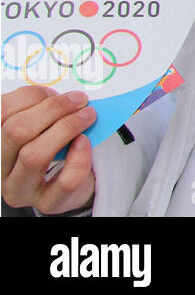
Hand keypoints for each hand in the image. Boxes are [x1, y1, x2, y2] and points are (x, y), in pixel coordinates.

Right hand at [2, 87, 96, 213]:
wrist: (70, 179)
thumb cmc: (53, 144)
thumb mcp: (41, 122)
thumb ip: (40, 106)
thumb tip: (56, 95)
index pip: (1, 112)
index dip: (29, 96)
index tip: (53, 91)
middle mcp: (0, 168)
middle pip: (16, 131)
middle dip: (53, 109)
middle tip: (79, 100)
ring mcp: (21, 189)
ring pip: (34, 156)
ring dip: (66, 128)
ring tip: (87, 116)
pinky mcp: (47, 203)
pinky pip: (65, 181)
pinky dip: (79, 157)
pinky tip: (85, 142)